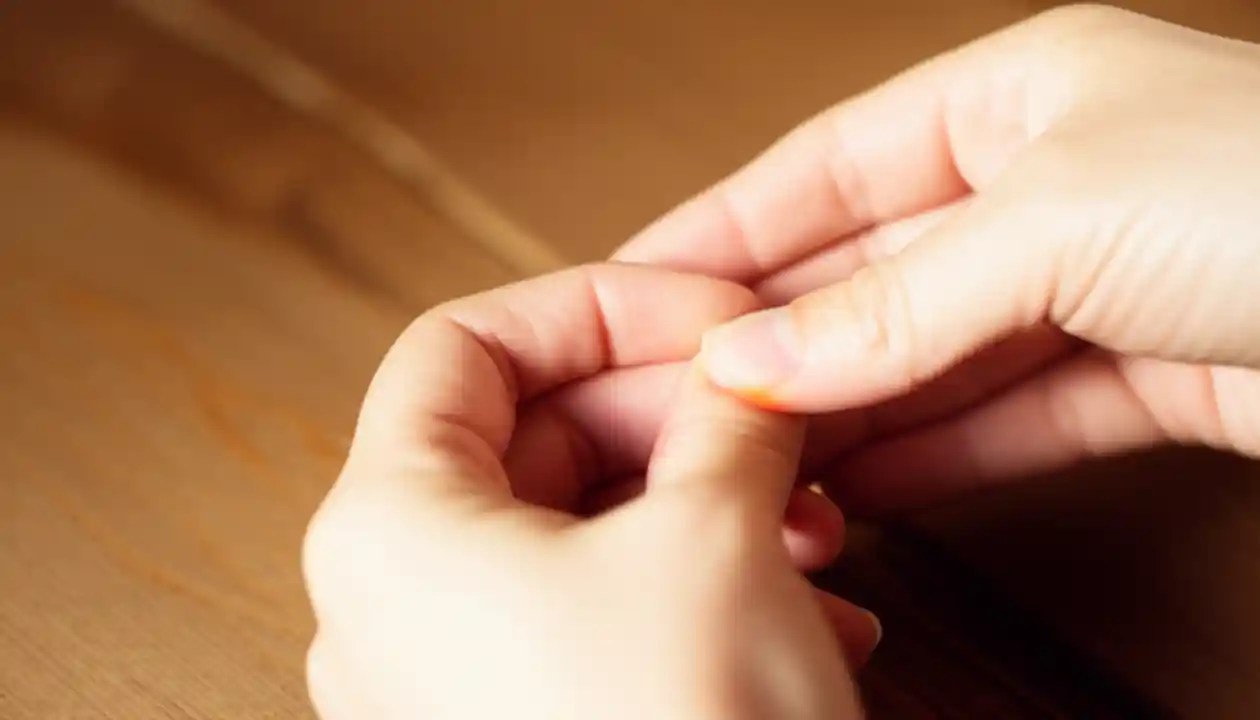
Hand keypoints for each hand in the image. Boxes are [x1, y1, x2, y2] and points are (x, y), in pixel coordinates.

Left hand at [303, 265, 878, 719]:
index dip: (595, 308)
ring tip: (815, 528)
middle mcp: (394, 605)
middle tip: (775, 419)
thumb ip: (727, 414)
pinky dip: (697, 588)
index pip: (464, 347)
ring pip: (583, 530)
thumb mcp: (718, 537)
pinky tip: (807, 609)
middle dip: (675, 416)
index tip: (703, 313)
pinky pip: (599, 615)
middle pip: (535, 439)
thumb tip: (745, 367)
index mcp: (391, 530)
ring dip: (706, 505)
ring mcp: (449, 677)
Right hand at [615, 5, 1259, 513]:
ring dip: (846, 415)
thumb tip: (754, 362)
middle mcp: (1047, 181)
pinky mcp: (1143, 375)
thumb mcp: (1055, 223)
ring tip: (754, 464)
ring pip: (929, 357)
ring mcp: (1093, 282)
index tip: (639, 289)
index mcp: (1017, 94)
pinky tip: (861, 489)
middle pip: (869, 272)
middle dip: (778, 341)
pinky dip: (932, 458)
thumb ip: (894, 306)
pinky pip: (1004, 419)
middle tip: (682, 403)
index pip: (825, 169)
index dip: (725, 231)